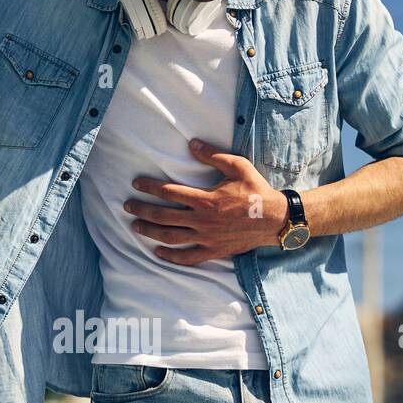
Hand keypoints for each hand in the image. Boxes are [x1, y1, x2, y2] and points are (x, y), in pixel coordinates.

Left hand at [125, 139, 288, 264]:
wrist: (274, 219)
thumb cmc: (256, 190)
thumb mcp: (237, 166)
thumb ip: (212, 156)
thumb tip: (192, 144)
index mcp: (205, 199)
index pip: (169, 192)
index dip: (150, 187)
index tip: (136, 184)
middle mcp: (202, 221)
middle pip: (163, 216)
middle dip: (142, 210)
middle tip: (128, 206)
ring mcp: (206, 238)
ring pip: (171, 238)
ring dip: (150, 232)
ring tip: (135, 226)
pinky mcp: (213, 251)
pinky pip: (188, 258)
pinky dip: (171, 257)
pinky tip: (158, 252)